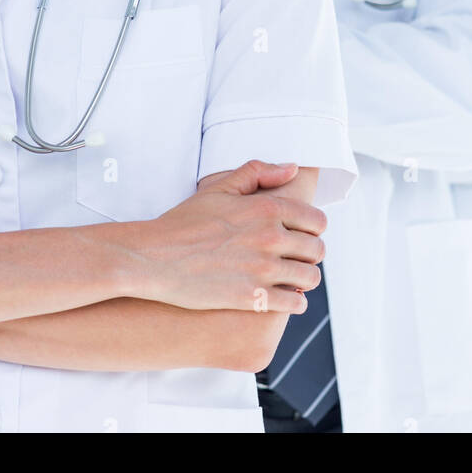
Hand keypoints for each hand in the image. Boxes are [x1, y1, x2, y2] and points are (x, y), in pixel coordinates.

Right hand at [128, 160, 325, 313]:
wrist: (154, 258)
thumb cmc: (184, 222)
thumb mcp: (220, 188)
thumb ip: (258, 173)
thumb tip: (291, 168)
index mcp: (266, 209)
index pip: (317, 221)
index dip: (313, 229)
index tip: (303, 236)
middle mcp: (270, 238)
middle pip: (317, 250)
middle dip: (310, 255)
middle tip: (297, 259)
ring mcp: (262, 270)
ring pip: (310, 278)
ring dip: (305, 279)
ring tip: (292, 280)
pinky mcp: (252, 298)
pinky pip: (294, 303)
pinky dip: (295, 302)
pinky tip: (283, 298)